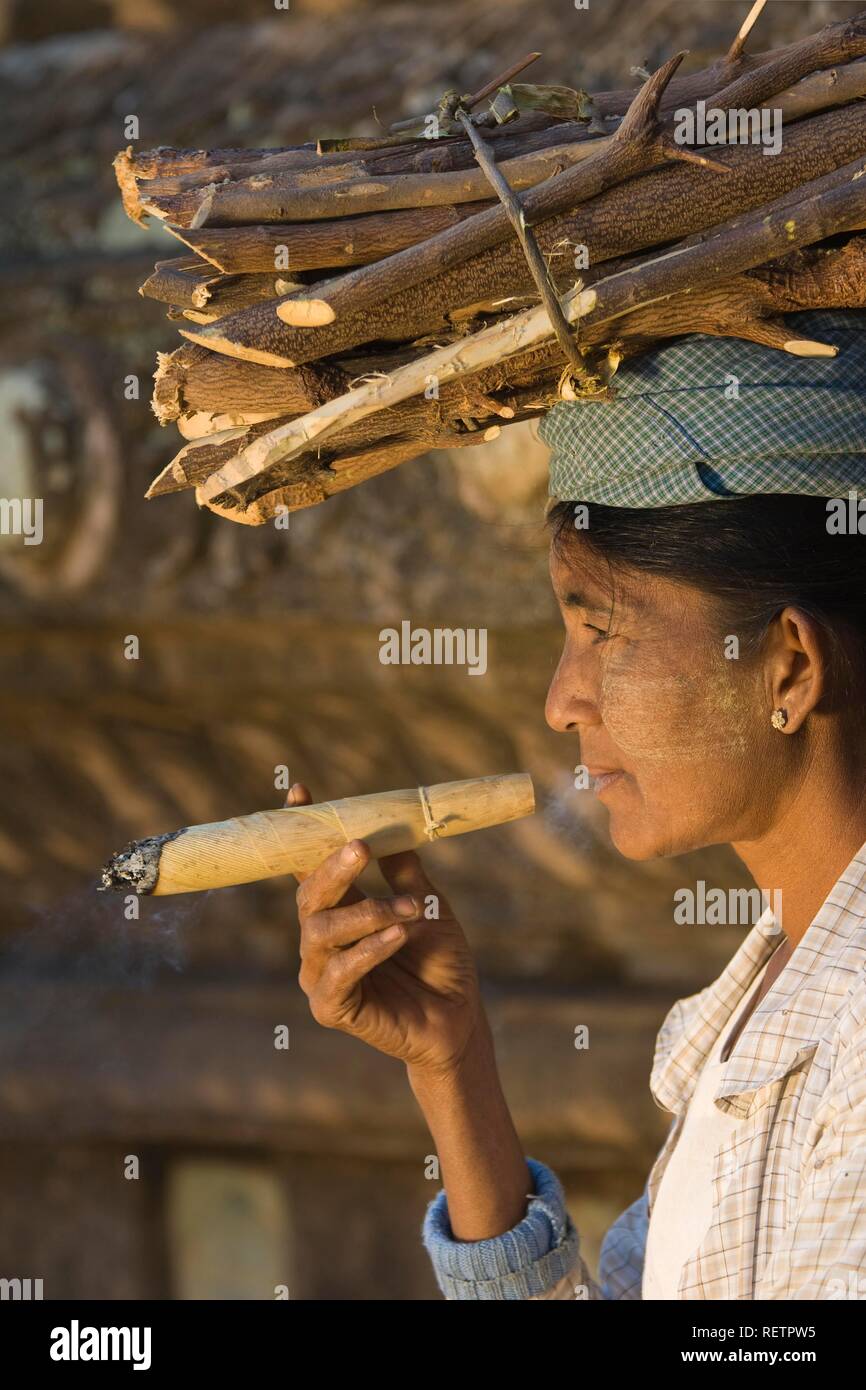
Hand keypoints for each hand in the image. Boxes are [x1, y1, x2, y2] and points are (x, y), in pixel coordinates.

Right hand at [286, 783, 483, 1074]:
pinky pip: (338, 974)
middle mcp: (322, 939)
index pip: (311, 866)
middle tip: (360, 846)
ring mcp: (322, 974)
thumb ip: (403, 870)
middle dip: (332, 869)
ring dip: (367, 914)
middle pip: (309, 896)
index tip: (300, 791)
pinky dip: (368, 951)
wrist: (458, 1018)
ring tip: (408, 910)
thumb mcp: (425, 903)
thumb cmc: (439, 961)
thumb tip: (392, 822)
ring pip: (320, 932)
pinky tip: (397, 937)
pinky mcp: (330, 1008)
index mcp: (340, 910)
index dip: (302, 830)